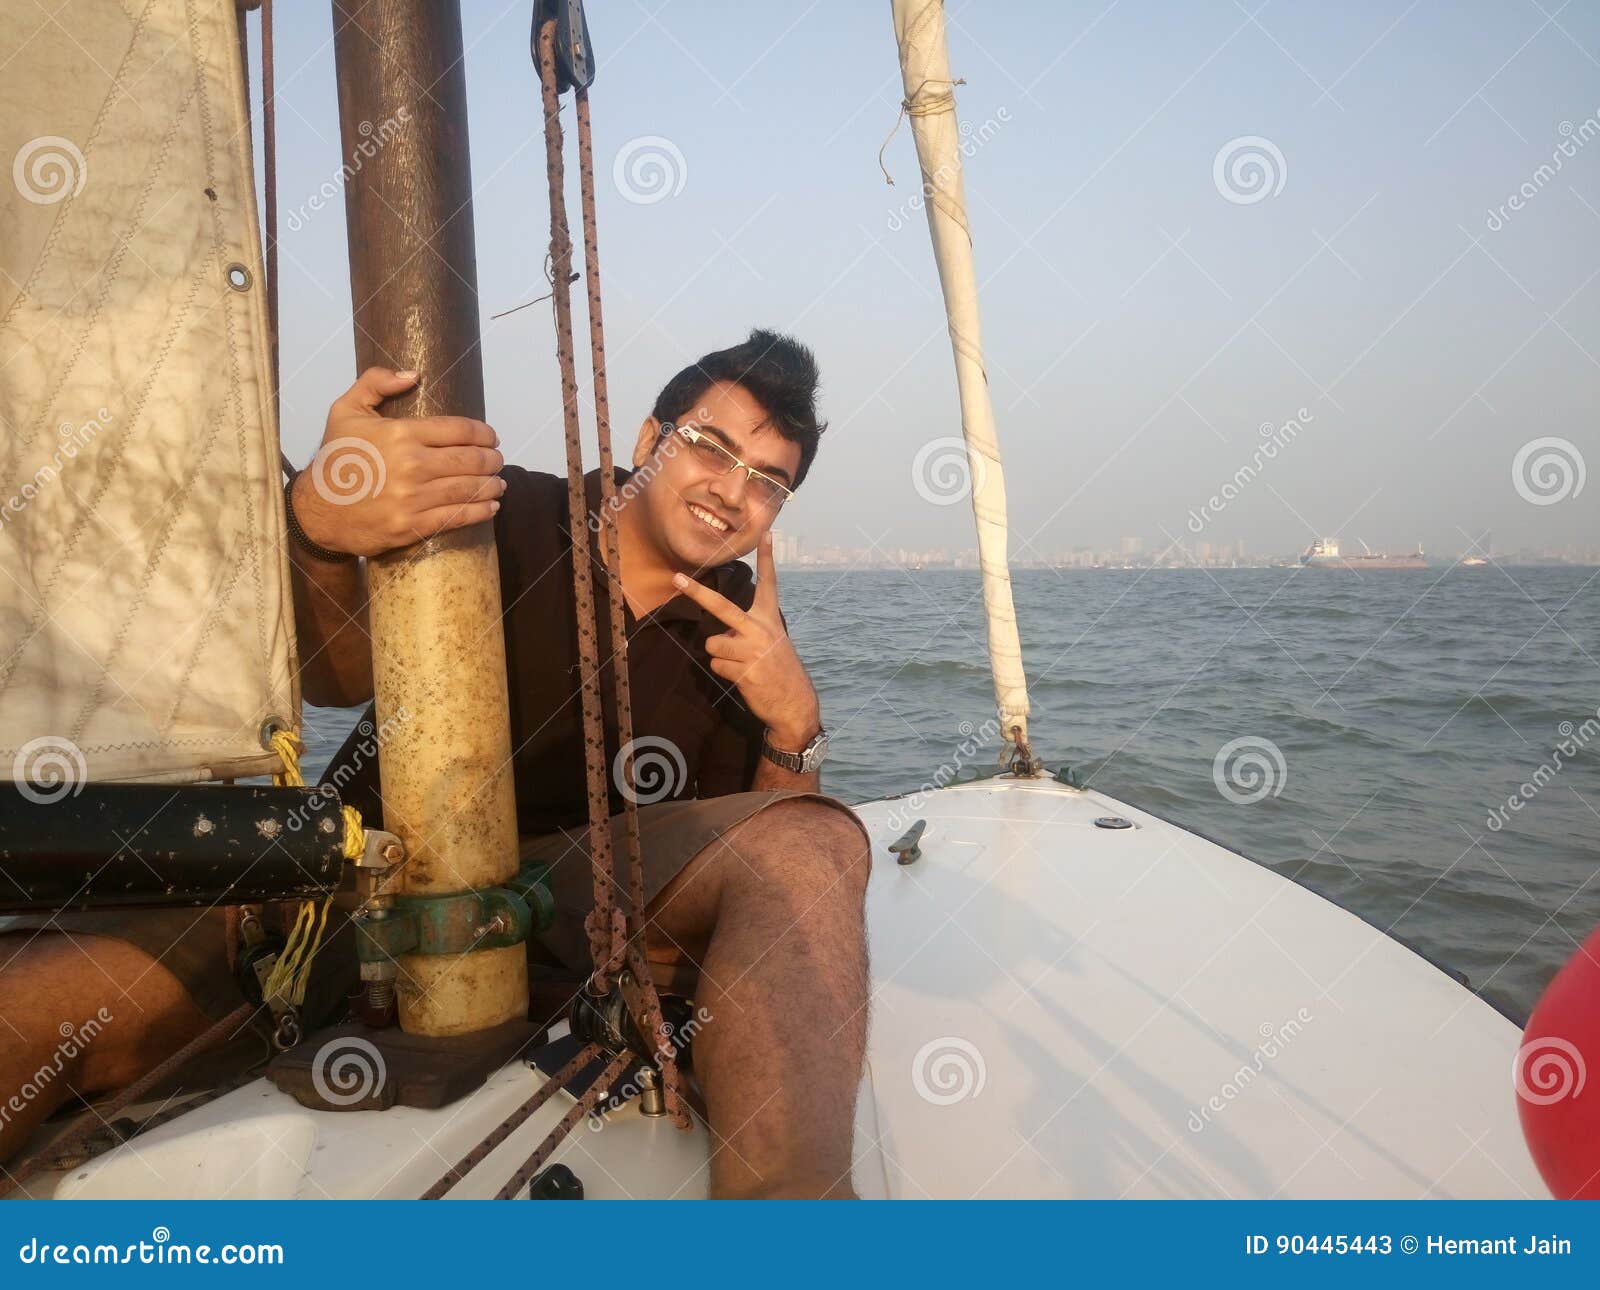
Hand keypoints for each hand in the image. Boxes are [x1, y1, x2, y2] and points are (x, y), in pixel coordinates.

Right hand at [292, 367, 505, 556]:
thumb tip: (413, 375)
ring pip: (468, 489)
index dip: (482, 433)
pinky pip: (456, 517)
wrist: (317, 509)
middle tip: (497, 459)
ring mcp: (413, 498)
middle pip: (470, 460)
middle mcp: (411, 465)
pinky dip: (480, 511)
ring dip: (491, 485)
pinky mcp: (412, 525)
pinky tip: (491, 506)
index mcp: (400, 434)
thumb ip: (376, 383)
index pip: (458, 429)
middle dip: (491, 459)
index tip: (491, 437)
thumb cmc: (336, 457)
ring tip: (499, 482)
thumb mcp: (346, 410)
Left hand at [672, 532, 819, 747]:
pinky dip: (725, 672)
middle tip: (676, 578)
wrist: (794, 703)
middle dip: (697, 592)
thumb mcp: (772, 641)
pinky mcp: (744, 671)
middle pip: (722, 607)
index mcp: (769, 619)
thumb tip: (718, 632)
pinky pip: (717, 666)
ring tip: (742, 664)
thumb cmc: (778, 669)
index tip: (766, 534)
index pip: (769, 583)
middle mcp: (760, 629)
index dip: (767, 559)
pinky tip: (743, 677)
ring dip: (721, 656)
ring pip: (713, 645)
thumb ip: (749, 629)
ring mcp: (752, 650)